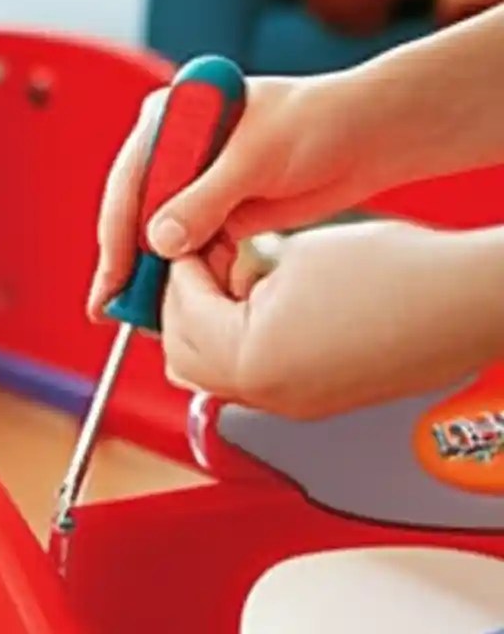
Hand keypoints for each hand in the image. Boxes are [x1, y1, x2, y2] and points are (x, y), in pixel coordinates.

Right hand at [88, 73, 375, 319]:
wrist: (372, 136)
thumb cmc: (319, 122)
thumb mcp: (255, 160)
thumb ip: (203, 199)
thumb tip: (158, 240)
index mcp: (174, 117)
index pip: (131, 179)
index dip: (118, 231)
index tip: (115, 275)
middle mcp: (177, 148)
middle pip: (137, 211)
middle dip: (130, 260)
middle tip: (116, 305)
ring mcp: (197, 181)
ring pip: (162, 235)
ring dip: (159, 272)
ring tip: (148, 311)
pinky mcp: (220, 209)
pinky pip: (192, 248)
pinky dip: (192, 274)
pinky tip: (188, 297)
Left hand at [161, 221, 503, 419]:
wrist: (465, 301)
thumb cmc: (396, 272)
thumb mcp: (292, 253)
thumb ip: (231, 268)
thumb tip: (206, 272)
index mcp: (250, 359)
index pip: (182, 311)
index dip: (181, 267)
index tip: (188, 241)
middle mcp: (266, 395)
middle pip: (182, 355)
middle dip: (183, 304)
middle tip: (200, 262)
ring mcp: (292, 405)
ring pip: (211, 374)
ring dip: (207, 327)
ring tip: (233, 280)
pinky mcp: (315, 403)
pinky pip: (251, 380)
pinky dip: (239, 345)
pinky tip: (263, 303)